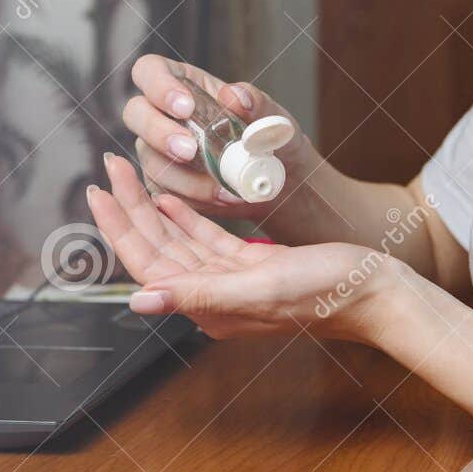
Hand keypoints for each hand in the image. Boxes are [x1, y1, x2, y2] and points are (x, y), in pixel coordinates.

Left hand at [87, 153, 399, 344]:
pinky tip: (171, 197)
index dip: (119, 226)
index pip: (147, 263)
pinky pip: (206, 239)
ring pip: (177, 240)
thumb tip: (138, 301)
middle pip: (156, 248)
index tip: (98, 190)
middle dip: (129, 208)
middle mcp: (213, 296)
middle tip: (110, 166)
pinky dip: (185, 217)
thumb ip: (198, 294)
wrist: (374, 292)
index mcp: (208, 305)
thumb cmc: (325, 292)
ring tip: (130, 173)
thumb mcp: (260, 287)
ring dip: (152, 208)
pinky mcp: (252, 266)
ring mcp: (231, 281)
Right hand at [123, 53, 314, 214]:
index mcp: (183, 84)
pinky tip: (220, 197)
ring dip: (182, 175)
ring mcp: (156, 150)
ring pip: (148, 158)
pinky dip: (190, 197)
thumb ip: (256, 104)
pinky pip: (161, 190)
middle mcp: (161, 114)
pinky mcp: (162, 182)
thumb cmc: (270, 140)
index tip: (184, 106)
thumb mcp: (273, 119)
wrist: (277, 182)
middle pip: (135, 113)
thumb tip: (233, 95)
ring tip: (223, 185)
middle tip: (190, 149)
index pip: (150, 71)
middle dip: (158, 132)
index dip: (158, 85)